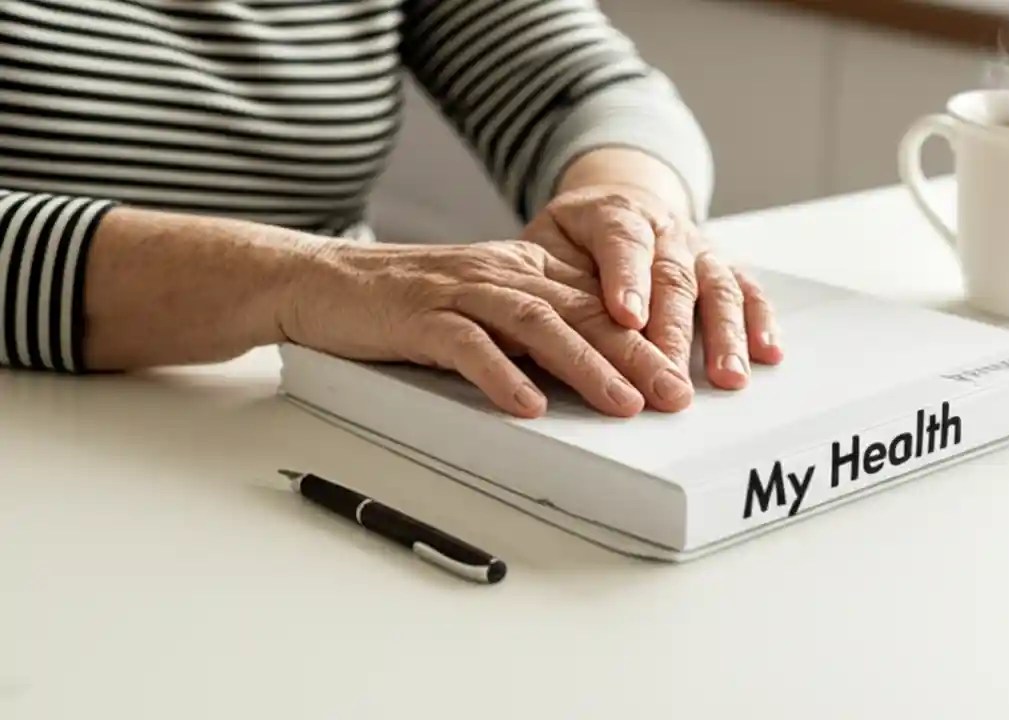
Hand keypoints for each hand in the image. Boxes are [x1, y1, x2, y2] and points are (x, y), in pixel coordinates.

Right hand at [280, 239, 693, 418]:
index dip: (646, 341)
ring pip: (538, 323)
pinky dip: (501, 374)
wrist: (322, 281)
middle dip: (636, 355)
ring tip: (623, 404)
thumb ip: (532, 332)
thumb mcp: (484, 309)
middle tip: (675, 396)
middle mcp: (502, 274)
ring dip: (586, 365)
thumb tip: (591, 375)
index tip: (684, 379)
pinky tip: (528, 403)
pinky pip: (467, 343)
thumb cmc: (406, 304)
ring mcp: (461, 291)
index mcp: (524, 271)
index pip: (598, 305)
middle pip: (583, 311)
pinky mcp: (419, 315)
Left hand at [522, 185, 783, 389]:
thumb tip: (531, 317)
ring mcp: (699, 248)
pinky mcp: (723, 267)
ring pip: (718, 286)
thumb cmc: (576, 238)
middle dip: (674, 330)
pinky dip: (761, 321)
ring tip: (728, 377)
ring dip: (725, 335)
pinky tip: (769, 353)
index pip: (623, 242)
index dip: (626, 279)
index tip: (626, 318)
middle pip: (673, 277)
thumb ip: (544, 272)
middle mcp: (665, 229)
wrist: (618, 203)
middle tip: (670, 376)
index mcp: (614, 213)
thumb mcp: (546, 241)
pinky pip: (748, 290)